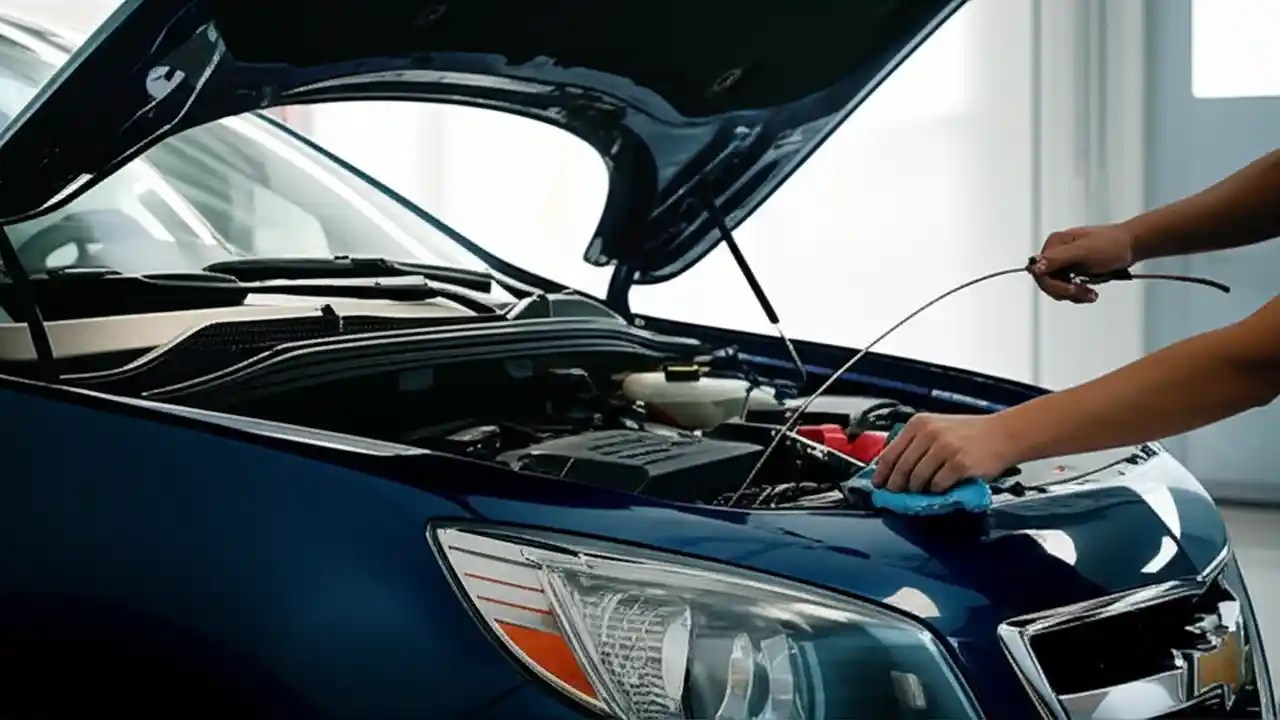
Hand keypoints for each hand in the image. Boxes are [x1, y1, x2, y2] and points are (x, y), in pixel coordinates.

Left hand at [871, 414, 1018, 493]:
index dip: (881, 474)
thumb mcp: (938, 427)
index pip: (890, 453)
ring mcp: (944, 449)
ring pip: (917, 479)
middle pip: (901, 469)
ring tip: (922, 491)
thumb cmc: (971, 433)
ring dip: (917, 490)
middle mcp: (929, 434)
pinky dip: (936, 491)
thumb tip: (893, 468)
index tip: (878, 485)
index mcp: (919, 424)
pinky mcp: (959, 464)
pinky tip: (940, 488)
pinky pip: (937, 485)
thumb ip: (916, 443)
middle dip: (897, 487)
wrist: (1004, 434)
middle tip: (898, 495)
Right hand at [1031, 224, 1136, 302]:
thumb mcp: (1084, 252)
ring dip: (1074, 295)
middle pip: (1048, 282)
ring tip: (1090, 294)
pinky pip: (1068, 288)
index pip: (1041, 272)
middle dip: (1066, 291)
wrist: (1132, 246)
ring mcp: (1065, 262)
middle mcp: (1056, 252)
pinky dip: (1078, 294)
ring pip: (1058, 288)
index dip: (1054, 285)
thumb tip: (1035, 266)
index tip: (1073, 289)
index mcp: (1055, 244)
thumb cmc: (1112, 245)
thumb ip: (1058, 259)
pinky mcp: (1074, 270)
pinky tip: (1090, 292)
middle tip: (1085, 293)